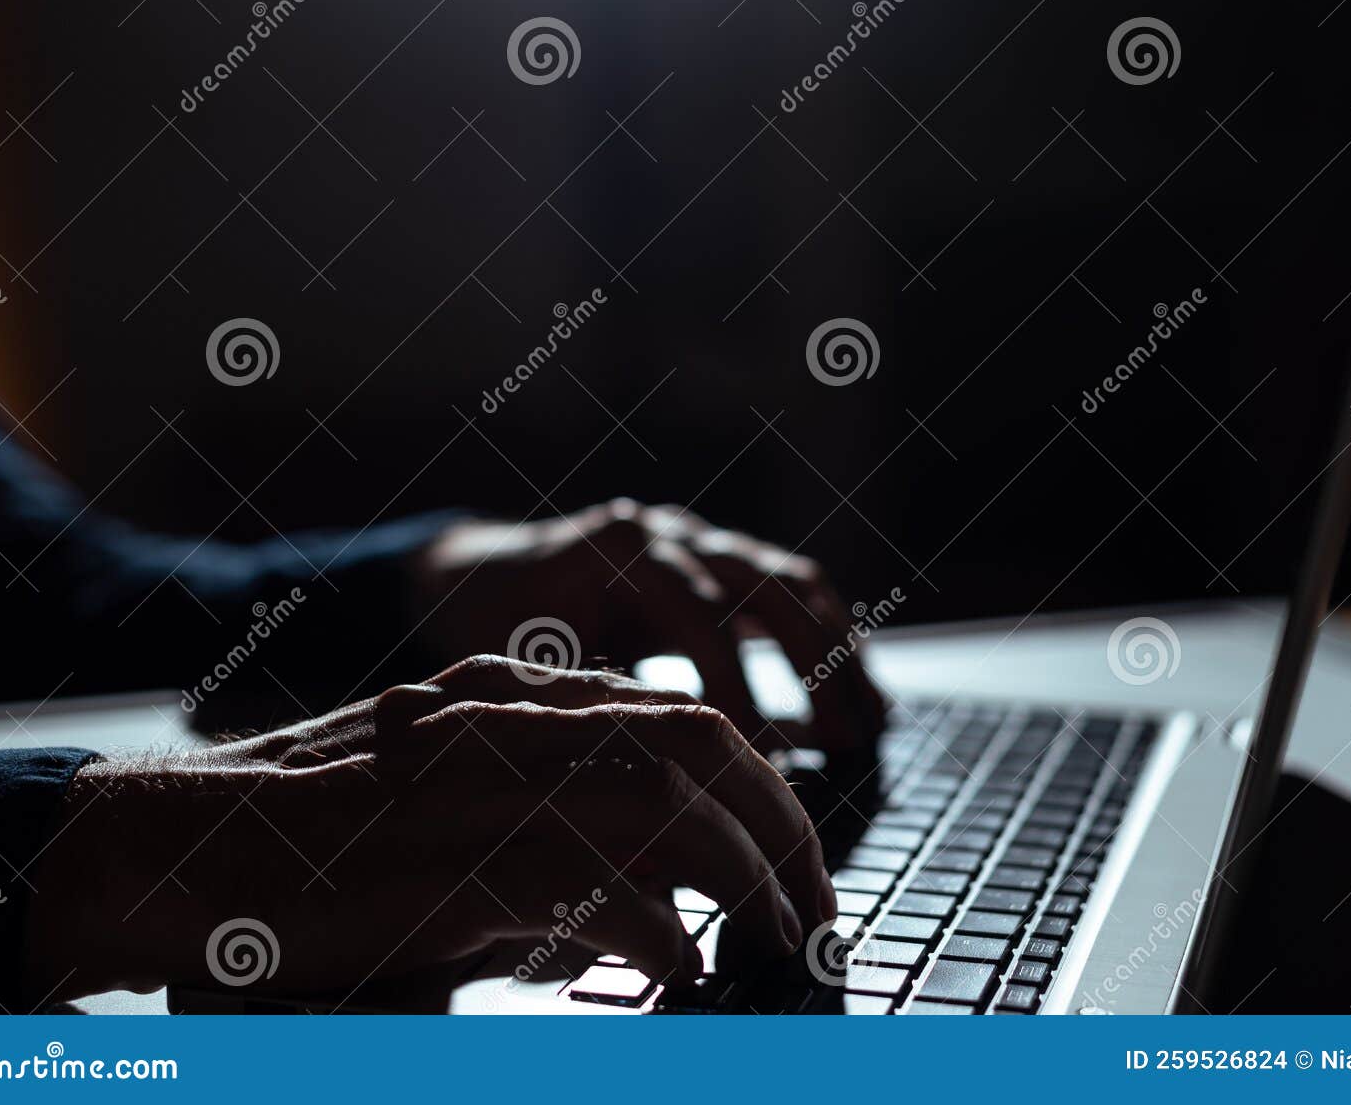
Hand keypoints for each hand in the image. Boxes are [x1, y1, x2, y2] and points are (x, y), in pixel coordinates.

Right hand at [23, 658, 835, 1002]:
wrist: (175, 845)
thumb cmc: (306, 835)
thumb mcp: (439, 798)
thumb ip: (540, 823)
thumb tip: (647, 898)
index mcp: (509, 695)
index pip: (676, 713)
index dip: (755, 783)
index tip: (788, 849)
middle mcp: (508, 718)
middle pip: (698, 743)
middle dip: (780, 822)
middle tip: (813, 901)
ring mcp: (483, 782)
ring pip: (670, 803)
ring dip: (747, 873)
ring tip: (780, 937)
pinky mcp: (451, 861)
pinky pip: (599, 889)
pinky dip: (662, 933)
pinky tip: (682, 971)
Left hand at [416, 499, 886, 750]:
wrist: (480, 573)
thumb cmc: (495, 633)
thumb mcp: (517, 670)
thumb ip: (572, 718)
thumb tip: (626, 815)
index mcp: (613, 551)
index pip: (696, 613)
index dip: (734, 685)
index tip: (760, 755)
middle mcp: (667, 535)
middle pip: (764, 583)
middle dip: (810, 664)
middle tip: (841, 741)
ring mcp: (700, 541)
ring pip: (792, 581)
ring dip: (837, 653)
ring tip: (869, 725)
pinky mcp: (721, 562)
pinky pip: (793, 590)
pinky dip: (832, 643)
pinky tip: (857, 701)